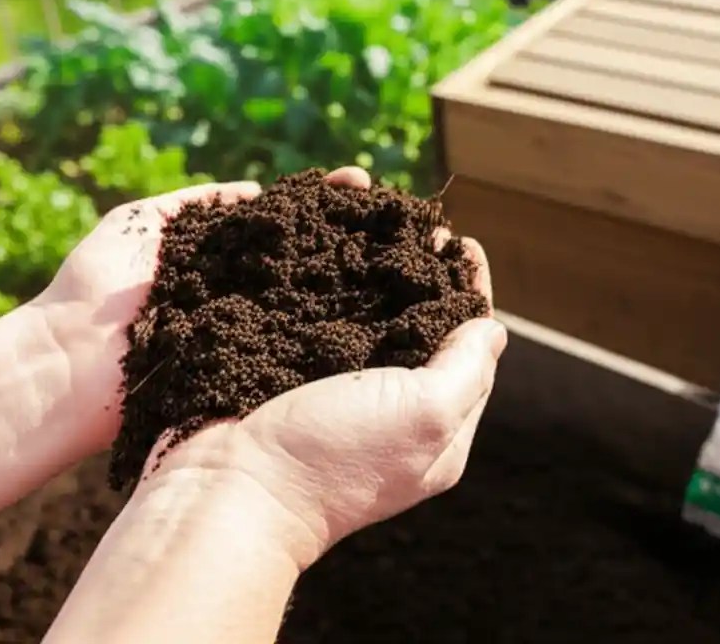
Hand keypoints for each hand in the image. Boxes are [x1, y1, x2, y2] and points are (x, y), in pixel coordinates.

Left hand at [33, 169, 370, 449]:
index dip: (324, 202)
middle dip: (355, 236)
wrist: (64, 365)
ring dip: (358, 284)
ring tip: (403, 260)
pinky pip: (296, 352)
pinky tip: (374, 316)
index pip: (286, 222)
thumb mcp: (140, 224)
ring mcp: (250, 335)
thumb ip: (197, 204)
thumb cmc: (91, 289)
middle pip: (311, 260)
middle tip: (399, 217)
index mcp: (223, 259)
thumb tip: (257, 190)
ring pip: (314, 305)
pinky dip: (334, 335)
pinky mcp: (248, 374)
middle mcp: (246, 296)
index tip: (363, 182)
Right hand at [137, 200, 504, 569]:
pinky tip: (322, 257)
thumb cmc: (332, 456)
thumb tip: (493, 329)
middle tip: (416, 228)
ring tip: (371, 228)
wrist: (226, 490)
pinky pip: (321, 329)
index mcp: (436, 433)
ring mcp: (338, 401)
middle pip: (424, 335)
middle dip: (426, 278)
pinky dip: (328, 291)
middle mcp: (392, 417)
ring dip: (376, 276)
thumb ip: (466, 369)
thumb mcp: (423, 414)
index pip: (473, 353)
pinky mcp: (291, 384)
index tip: (462, 244)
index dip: (470, 294)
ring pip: (370, 326)